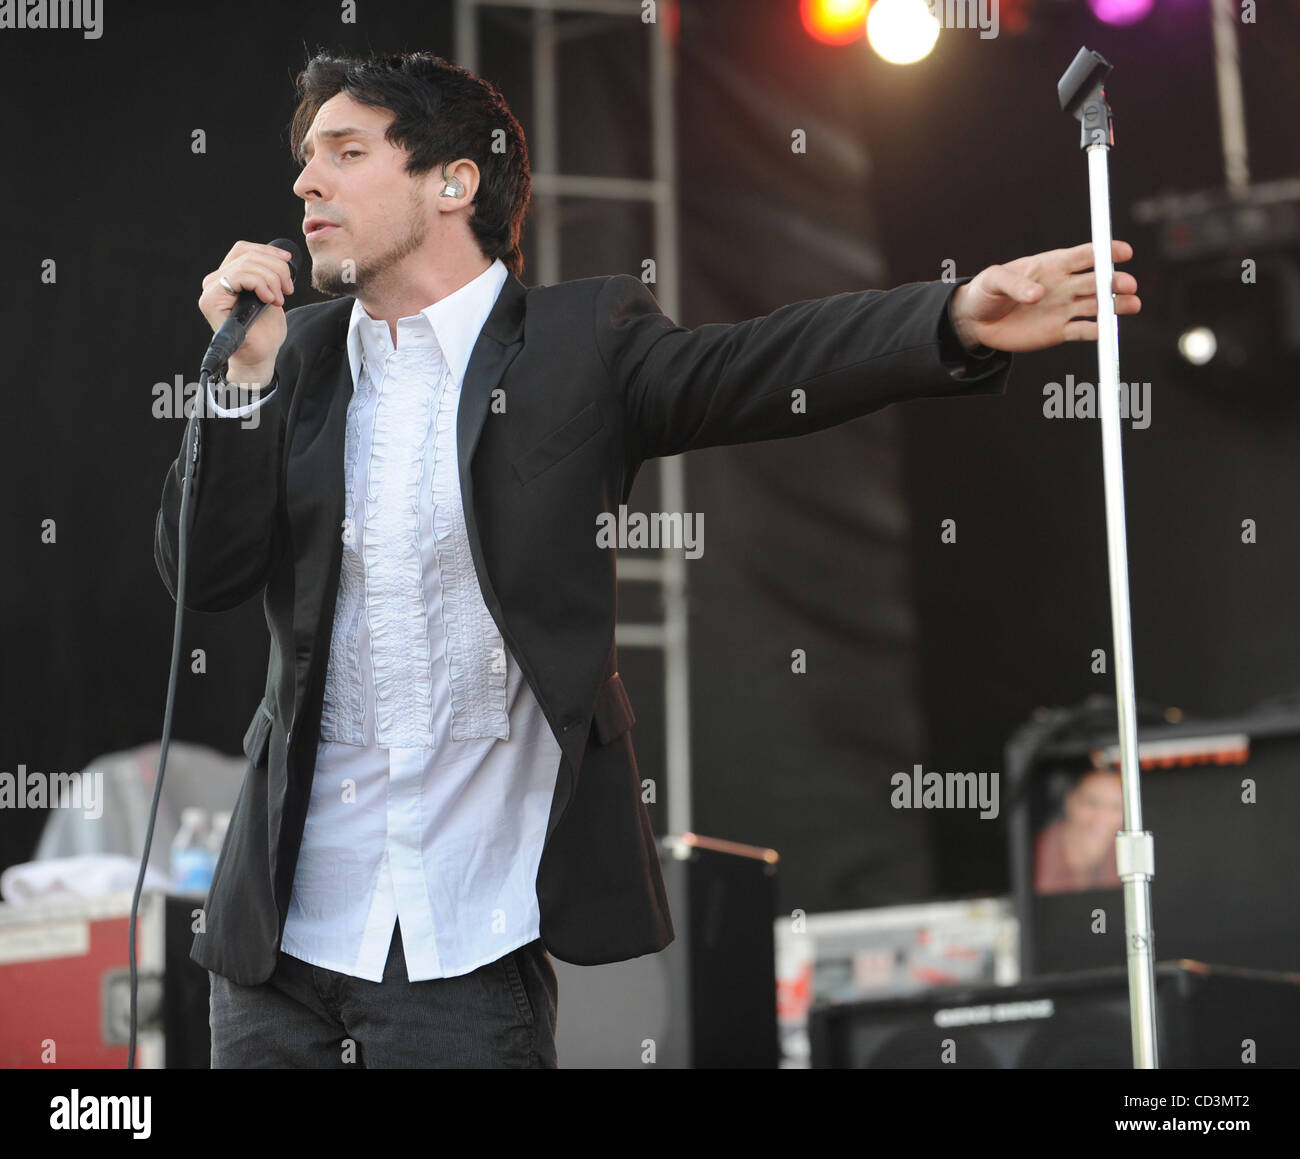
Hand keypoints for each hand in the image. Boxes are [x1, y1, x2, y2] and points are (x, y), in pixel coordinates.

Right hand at [198, 240, 295, 386]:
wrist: (259, 356)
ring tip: (279, 299)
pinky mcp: (211, 300)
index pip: (243, 250)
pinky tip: (269, 299)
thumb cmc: (265, 331)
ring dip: (271, 279)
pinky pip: (239, 276)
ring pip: (246, 265)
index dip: (267, 251)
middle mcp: (215, 281)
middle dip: (275, 268)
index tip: (288, 261)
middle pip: (247, 255)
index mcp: (227, 277)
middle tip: (288, 289)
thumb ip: (267, 274)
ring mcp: (211, 290)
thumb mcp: (270, 295)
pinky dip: (260, 284)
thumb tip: (280, 255)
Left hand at [949, 240, 1140, 353]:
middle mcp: (1064, 285)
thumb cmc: (985, 292)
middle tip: (1128, 285)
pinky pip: (1083, 330)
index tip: (1124, 252)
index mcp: (1052, 265)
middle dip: (1114, 281)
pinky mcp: (1059, 331)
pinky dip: (1096, 331)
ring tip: (1133, 305)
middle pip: (1097, 281)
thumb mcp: (993, 280)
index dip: (1106, 252)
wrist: (976, 321)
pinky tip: (1106, 331)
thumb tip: (1039, 294)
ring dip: (1115, 305)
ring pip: (1097, 306)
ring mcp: (1064, 308)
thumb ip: (1014, 284)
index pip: (1085, 255)